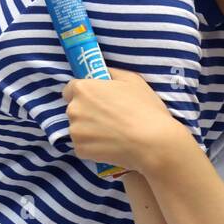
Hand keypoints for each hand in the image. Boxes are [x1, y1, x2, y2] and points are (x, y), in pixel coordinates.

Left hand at [64, 68, 192, 172]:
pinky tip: (111, 145)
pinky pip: (83, 146)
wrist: (152, 142)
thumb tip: (101, 73)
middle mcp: (73, 109)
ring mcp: (75, 131)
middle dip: (88, 112)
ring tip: (113, 133)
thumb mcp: (132, 80)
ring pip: (79, 129)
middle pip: (75, 109)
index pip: (71, 89)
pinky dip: (94, 147)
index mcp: (83, 89)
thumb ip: (111, 73)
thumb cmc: (144, 108)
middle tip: (110, 118)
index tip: (97, 100)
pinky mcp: (80, 149)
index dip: (84, 94)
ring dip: (90, 130)